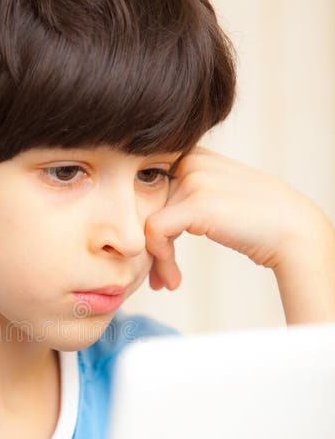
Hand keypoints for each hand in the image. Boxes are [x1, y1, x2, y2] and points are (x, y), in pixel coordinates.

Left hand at [144, 146, 329, 290]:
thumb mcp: (217, 195)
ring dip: (158, 260)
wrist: (292, 231)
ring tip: (168, 283)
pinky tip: (175, 279)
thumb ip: (186, 195)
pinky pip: (155, 232)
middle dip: (150, 244)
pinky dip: (161, 259)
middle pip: (145, 206)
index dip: (146, 220)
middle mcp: (191, 161)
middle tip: (158, 276)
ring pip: (148, 222)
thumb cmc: (256, 221)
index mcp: (194, 155)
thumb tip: (147, 217)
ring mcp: (194, 179)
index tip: (157, 252)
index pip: (148, 188)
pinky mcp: (196, 204)